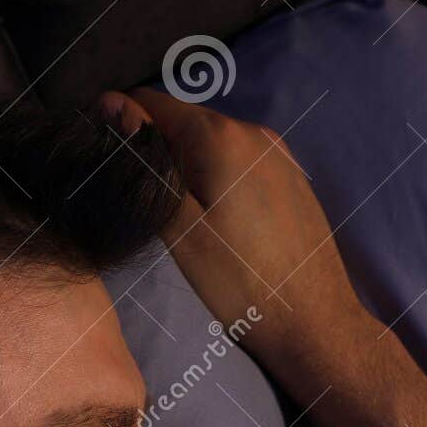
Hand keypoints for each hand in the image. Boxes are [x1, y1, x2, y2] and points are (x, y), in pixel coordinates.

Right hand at [114, 88, 370, 364]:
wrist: (316, 323)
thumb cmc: (242, 284)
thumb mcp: (181, 228)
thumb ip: (146, 162)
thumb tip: (110, 103)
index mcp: (221, 136)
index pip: (151, 103)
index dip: (122, 126)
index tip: (110, 164)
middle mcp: (255, 131)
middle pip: (184, 121)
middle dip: (156, 149)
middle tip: (144, 202)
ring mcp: (279, 153)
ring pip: (213, 143)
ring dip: (188, 167)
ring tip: (179, 216)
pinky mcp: (292, 178)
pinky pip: (241, 161)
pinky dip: (219, 177)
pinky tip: (218, 219)